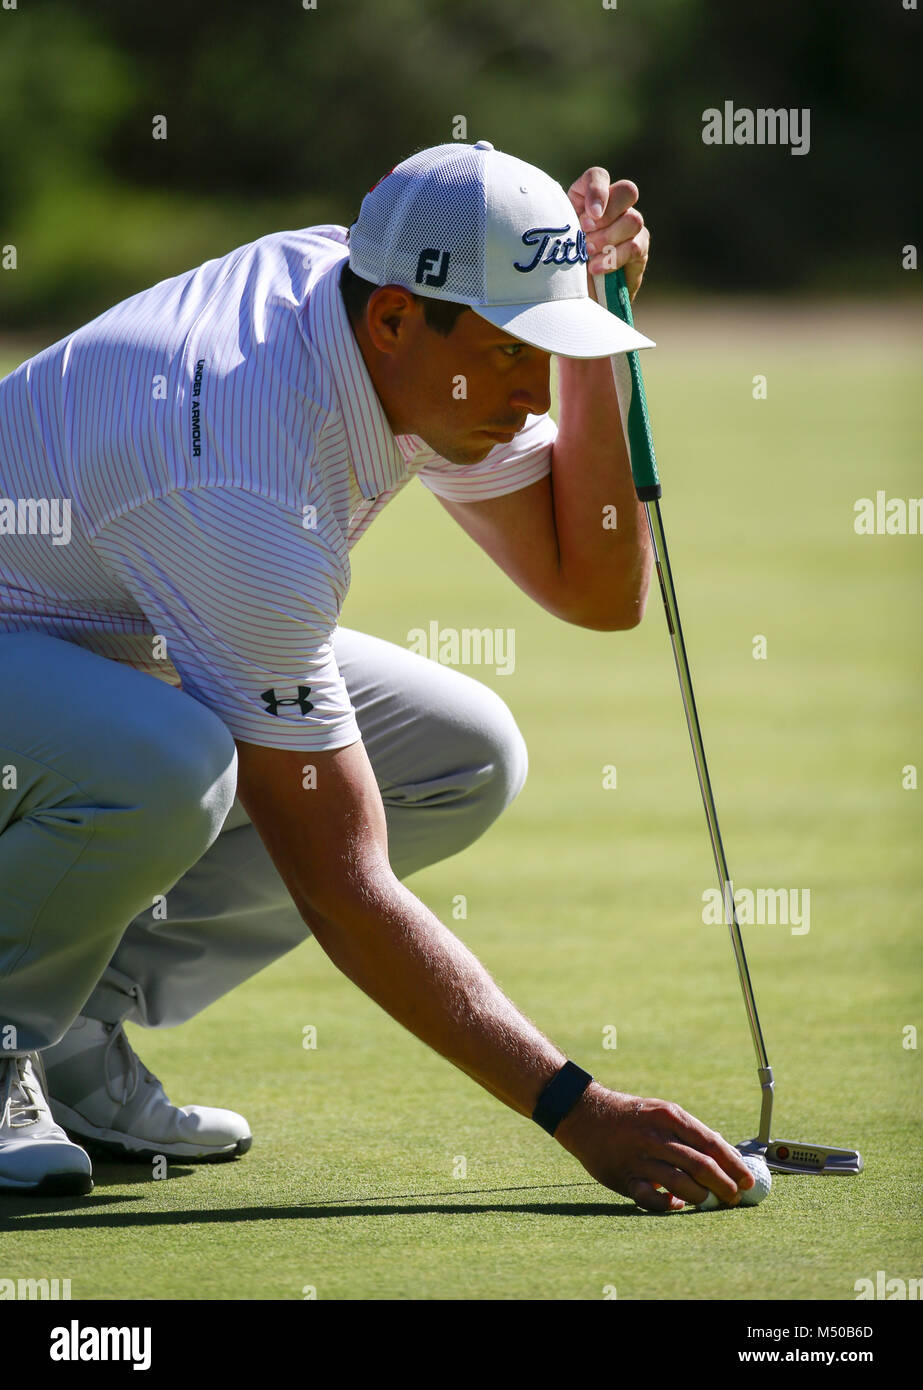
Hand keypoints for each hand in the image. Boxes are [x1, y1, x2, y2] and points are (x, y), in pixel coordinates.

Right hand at [554, 1082, 755, 1211]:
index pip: (711, 1143)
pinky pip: (651, 1198)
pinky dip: (668, 1205)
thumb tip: (725, 1156)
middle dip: (724, 1185)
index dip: (734, 1165)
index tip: (748, 1180)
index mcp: (670, 1116)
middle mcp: (656, 1135)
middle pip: (701, 1165)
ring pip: (681, 1183)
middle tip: (733, 1198)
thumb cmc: (631, 1116)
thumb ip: (689, 1132)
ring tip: (708, 1201)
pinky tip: (675, 1204)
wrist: (584, 1113)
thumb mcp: (661, 1112)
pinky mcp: (623, 1176)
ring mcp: (639, 1157)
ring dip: (701, 1197)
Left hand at [567, 169, 649, 300]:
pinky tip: (597, 268)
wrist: (572, 298)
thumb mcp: (555, 241)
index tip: (588, 215)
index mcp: (587, 199)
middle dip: (608, 214)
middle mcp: (613, 208)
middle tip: (586, 233)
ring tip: (588, 254)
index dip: (597, 190)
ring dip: (608, 238)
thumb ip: (565, 222)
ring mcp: (629, 227)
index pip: (598, 177)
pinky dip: (615, 258)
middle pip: (627, 190)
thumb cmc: (557, 267)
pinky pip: (636, 246)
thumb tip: (583, 218)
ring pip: (633, 219)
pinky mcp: (639, 249)